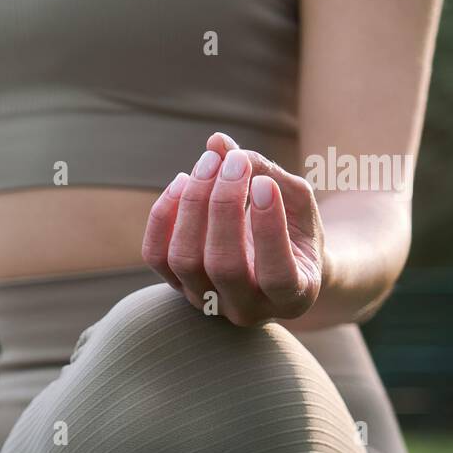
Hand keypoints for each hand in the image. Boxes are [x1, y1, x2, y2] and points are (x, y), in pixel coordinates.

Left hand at [141, 132, 325, 325]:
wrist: (277, 262)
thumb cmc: (294, 228)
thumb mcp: (296, 202)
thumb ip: (267, 172)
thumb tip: (217, 142)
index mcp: (293, 297)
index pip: (277, 274)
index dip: (268, 229)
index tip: (266, 184)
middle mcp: (246, 310)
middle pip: (223, 264)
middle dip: (224, 207)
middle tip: (234, 161)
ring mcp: (207, 301)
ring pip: (185, 260)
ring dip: (193, 205)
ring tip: (209, 162)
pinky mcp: (177, 286)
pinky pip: (156, 256)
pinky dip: (163, 217)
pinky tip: (181, 182)